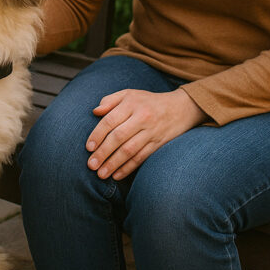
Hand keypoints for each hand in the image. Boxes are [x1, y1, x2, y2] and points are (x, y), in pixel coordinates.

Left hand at [85, 88, 208, 180]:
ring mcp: (151, 131)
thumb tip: (95, 112)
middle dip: (103, 153)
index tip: (88, 148)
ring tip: (101, 174)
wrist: (180, 108)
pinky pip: (142, 157)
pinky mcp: (159, 144)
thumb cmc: (148, 101)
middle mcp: (141, 117)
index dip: (97, 135)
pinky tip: (117, 175)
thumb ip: (110, 100)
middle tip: (91, 165)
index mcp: (131, 103)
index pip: (110, 120)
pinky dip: (129, 168)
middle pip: (118, 137)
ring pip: (129, 150)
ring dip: (114, 164)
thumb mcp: (129, 94)